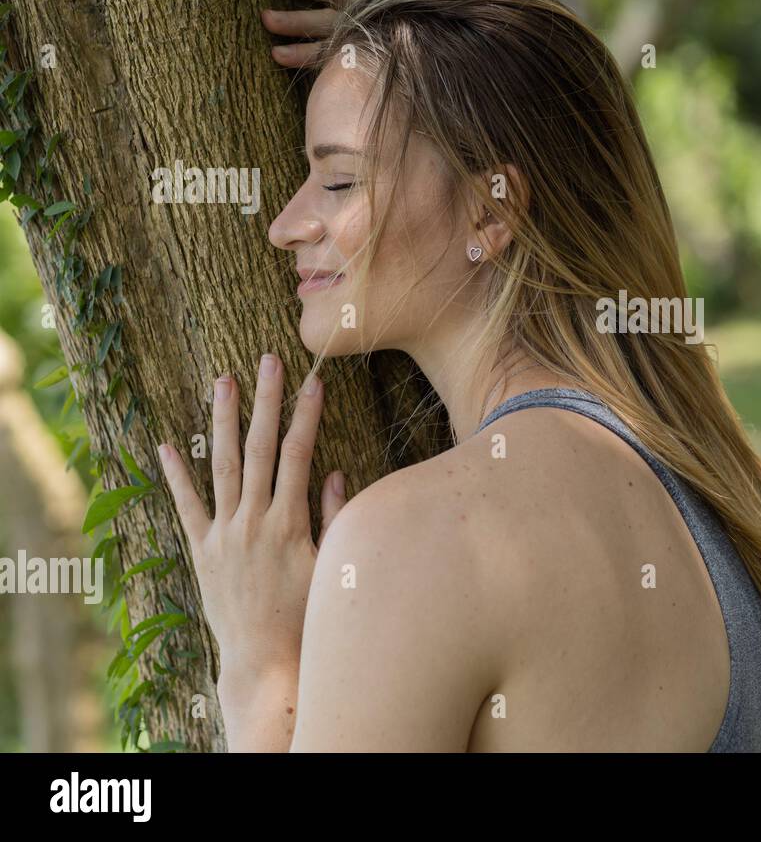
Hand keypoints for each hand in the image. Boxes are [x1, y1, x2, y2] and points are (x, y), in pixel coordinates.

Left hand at [157, 353, 347, 691]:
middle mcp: (253, 520)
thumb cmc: (308, 615)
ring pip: (223, 465)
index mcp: (289, 521)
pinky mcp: (202, 551)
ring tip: (222, 381)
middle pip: (261, 448)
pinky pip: (187, 507)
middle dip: (266, 400)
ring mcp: (224, 534)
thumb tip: (333, 471)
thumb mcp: (331, 565)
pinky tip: (166, 446)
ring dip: (224, 420)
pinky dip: (175, 475)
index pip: (299, 453)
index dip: (307, 414)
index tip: (314, 380)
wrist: (266, 660)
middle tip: (267, 360)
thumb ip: (331, 517)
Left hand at [262, 0, 352, 67]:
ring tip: (274, 52)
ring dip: (300, 50)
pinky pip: (322, 66)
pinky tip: (278, 60)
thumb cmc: (329, 5)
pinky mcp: (338, 66)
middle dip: (295, 20)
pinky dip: (301, 61)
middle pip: (325, 19)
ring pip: (325, 47)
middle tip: (265, 18)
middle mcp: (347, 20)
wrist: (355, 40)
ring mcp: (344, 45)